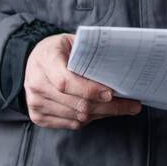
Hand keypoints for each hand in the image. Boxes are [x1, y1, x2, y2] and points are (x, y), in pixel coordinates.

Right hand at [23, 33, 141, 128]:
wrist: (33, 61)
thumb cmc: (59, 49)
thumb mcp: (72, 41)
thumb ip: (90, 53)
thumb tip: (119, 67)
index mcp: (45, 60)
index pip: (66, 82)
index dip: (90, 90)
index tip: (111, 93)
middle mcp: (37, 84)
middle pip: (77, 104)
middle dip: (109, 107)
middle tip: (133, 105)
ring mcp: (36, 103)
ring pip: (77, 117)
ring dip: (103, 114)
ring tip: (123, 108)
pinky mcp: (38, 117)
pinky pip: (71, 124)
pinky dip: (90, 119)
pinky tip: (103, 111)